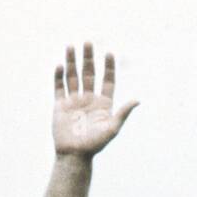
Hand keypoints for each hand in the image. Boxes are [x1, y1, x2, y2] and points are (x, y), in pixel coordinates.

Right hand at [51, 42, 138, 158]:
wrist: (75, 155)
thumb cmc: (95, 144)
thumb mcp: (112, 128)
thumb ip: (123, 113)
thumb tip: (138, 100)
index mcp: (103, 104)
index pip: (107, 80)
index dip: (109, 67)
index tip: (109, 52)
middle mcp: (89, 99)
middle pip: (89, 74)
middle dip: (88, 58)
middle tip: (88, 42)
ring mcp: (74, 101)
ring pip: (73, 76)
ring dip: (72, 62)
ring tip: (71, 46)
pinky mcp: (60, 105)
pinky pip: (59, 87)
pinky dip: (59, 76)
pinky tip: (60, 65)